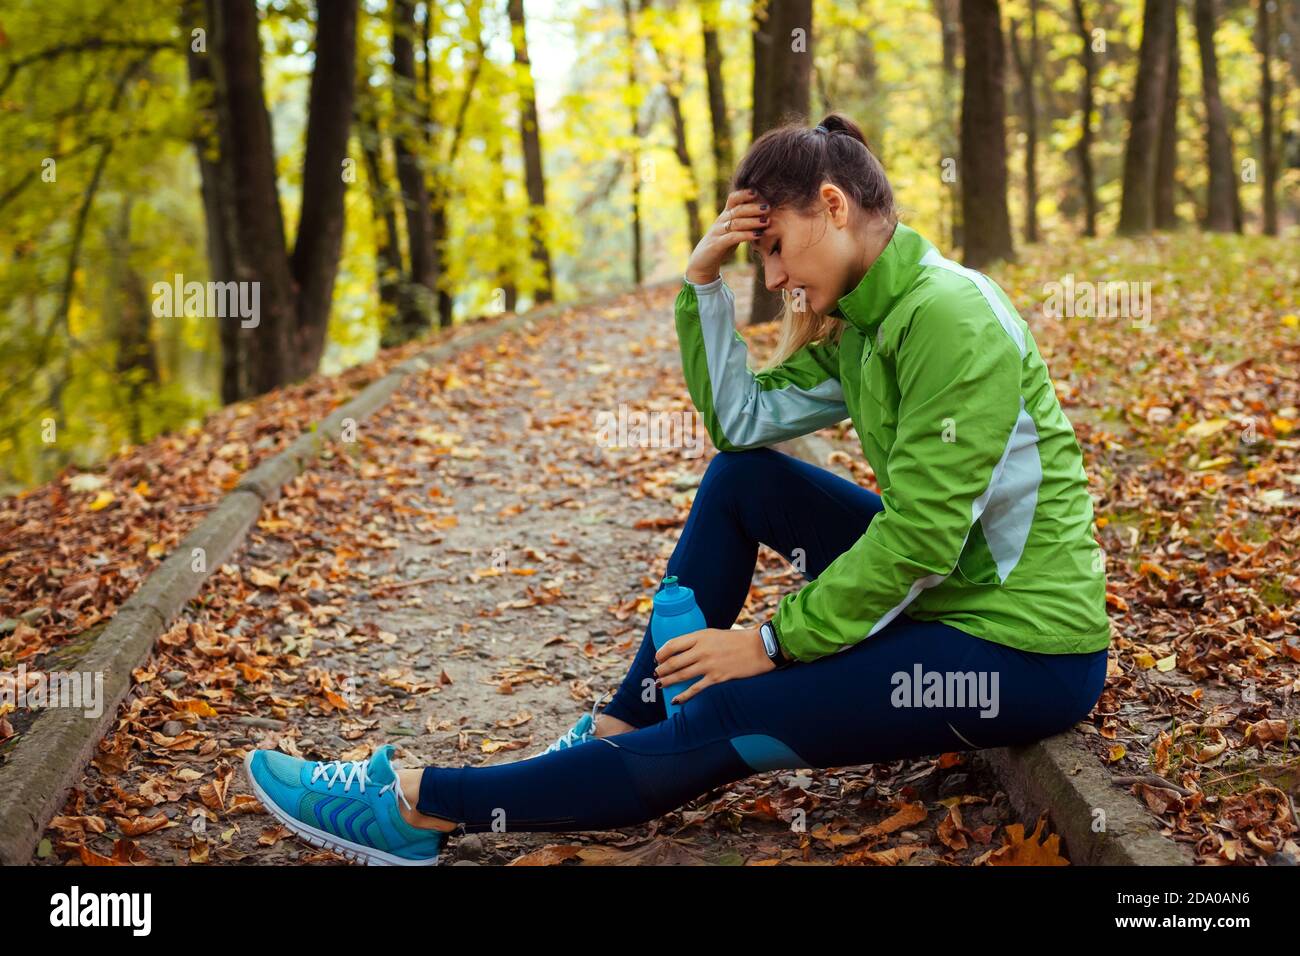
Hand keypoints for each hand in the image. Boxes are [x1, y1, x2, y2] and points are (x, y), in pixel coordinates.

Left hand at [653, 626, 774, 705]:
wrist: (760, 648)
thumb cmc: (738, 639)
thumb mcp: (715, 634)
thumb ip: (699, 641)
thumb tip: (683, 651)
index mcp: (700, 636)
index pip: (672, 644)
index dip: (661, 653)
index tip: (658, 658)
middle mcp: (702, 649)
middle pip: (674, 661)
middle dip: (662, 669)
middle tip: (657, 673)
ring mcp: (709, 665)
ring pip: (681, 675)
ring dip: (667, 681)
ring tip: (660, 684)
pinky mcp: (717, 678)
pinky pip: (695, 689)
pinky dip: (683, 696)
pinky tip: (676, 700)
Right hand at [684, 188, 770, 284]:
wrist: (702, 262)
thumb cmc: (721, 245)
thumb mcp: (733, 231)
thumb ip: (744, 223)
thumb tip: (765, 215)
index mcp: (725, 216)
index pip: (733, 199)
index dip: (744, 194)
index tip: (758, 192)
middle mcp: (720, 221)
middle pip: (737, 210)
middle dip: (753, 208)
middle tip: (768, 208)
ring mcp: (717, 233)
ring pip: (736, 223)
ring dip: (752, 221)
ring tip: (766, 221)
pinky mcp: (716, 245)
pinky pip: (732, 237)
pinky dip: (746, 235)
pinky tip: (758, 235)